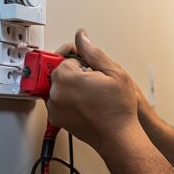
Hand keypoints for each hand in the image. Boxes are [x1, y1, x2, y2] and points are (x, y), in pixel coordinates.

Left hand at [47, 30, 138, 151]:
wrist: (117, 136)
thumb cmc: (118, 109)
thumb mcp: (113, 72)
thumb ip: (93, 52)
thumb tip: (82, 37)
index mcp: (66, 77)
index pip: (67, 57)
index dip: (81, 59)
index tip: (89, 64)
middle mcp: (55, 92)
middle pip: (60, 71)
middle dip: (75, 72)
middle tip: (94, 80)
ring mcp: (54, 107)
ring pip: (59, 86)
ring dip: (72, 85)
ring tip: (92, 92)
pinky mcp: (57, 118)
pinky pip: (58, 100)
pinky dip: (69, 99)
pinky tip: (86, 102)